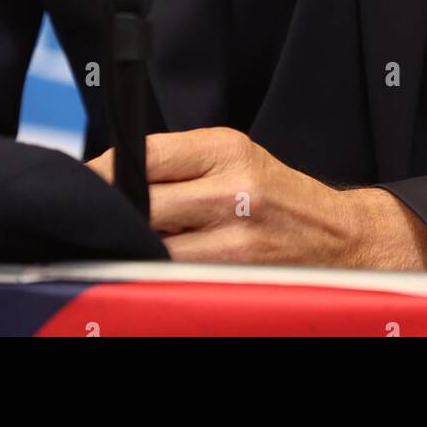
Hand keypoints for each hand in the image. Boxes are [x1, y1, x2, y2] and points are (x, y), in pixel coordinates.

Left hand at [88, 126, 426, 268]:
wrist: (342, 239)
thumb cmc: (278, 196)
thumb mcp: (236, 158)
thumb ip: (179, 163)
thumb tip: (111, 177)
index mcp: (228, 148)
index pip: (147, 153)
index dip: (106, 168)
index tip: (85, 179)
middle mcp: (232, 189)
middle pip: (143, 201)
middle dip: (116, 209)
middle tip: (96, 215)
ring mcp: (234, 239)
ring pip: (154, 244)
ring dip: (135, 243)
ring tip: (129, 242)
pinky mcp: (237, 278)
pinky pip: (176, 275)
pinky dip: (159, 270)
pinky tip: (157, 265)